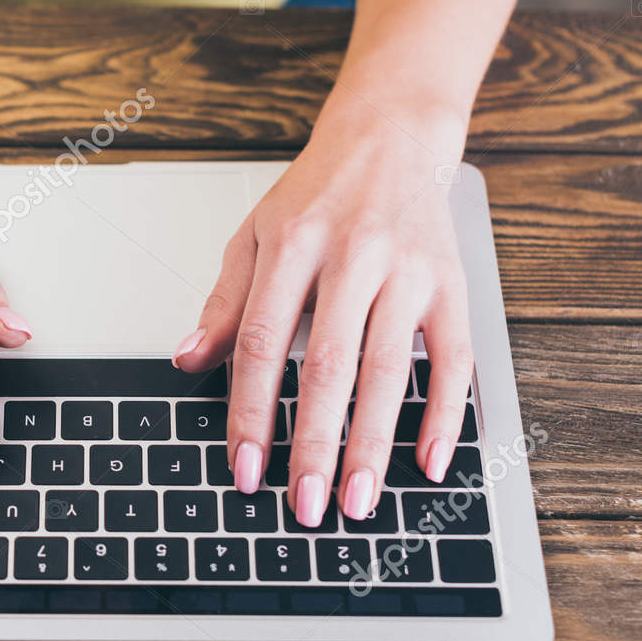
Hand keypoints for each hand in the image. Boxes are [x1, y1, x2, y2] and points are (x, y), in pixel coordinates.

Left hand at [172, 104, 472, 526]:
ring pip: (390, 370)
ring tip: (358, 501)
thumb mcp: (253, 235)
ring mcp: (407, 272)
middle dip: (316, 445)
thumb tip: (187, 361)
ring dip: (374, 444)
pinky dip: (445, 415)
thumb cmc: (316, 193)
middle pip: (329, 366)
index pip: (262, 344)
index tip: (245, 470)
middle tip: (305, 506)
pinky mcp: (452, 284)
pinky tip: (430, 462)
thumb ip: (224, 303)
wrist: (393, 135)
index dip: (252, 413)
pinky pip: (455, 359)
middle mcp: (352, 257)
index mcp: (292, 246)